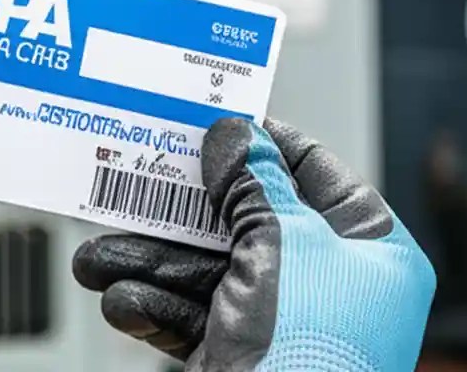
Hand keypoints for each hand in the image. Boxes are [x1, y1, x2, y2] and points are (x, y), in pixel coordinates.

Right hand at [72, 118, 435, 370]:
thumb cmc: (311, 354)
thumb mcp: (284, 246)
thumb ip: (255, 183)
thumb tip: (235, 135)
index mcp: (370, 252)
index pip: (313, 172)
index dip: (261, 141)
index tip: (211, 118)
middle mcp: (330, 285)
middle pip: (245, 219)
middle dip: (182, 209)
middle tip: (136, 178)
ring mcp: (283, 322)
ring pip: (206, 270)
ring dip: (148, 260)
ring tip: (96, 253)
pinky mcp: (239, 355)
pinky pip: (189, 316)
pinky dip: (151, 307)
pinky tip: (121, 297)